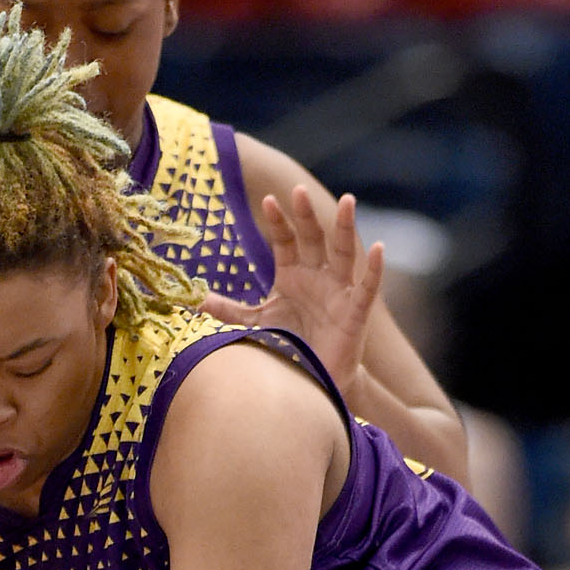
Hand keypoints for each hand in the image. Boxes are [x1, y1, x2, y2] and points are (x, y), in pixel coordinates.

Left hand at [203, 188, 383, 393]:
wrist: (315, 378)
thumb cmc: (289, 344)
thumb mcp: (255, 324)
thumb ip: (227, 310)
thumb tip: (192, 300)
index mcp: (293, 273)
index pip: (284, 240)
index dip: (278, 221)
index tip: (267, 200)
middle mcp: (317, 275)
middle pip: (312, 238)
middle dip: (306, 215)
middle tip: (297, 190)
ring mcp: (338, 291)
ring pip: (343, 252)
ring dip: (345, 227)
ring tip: (347, 201)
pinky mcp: (355, 312)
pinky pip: (366, 286)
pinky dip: (374, 268)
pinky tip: (377, 247)